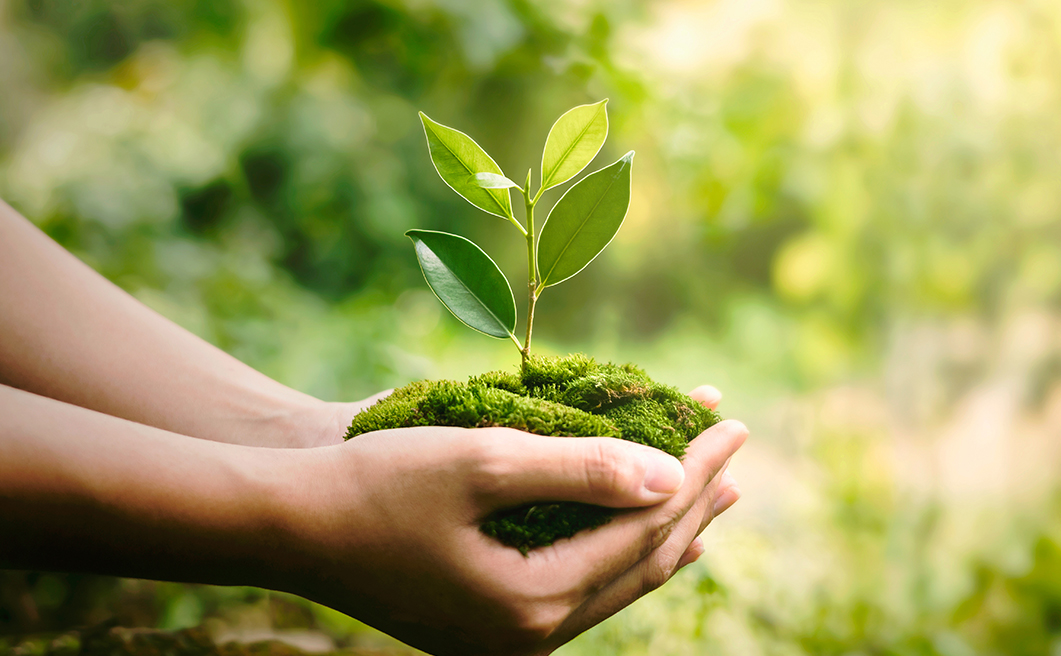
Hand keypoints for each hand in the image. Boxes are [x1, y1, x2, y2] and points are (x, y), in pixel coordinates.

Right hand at [274, 387, 745, 655]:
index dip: (693, 471)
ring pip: (615, 579)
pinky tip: (647, 535)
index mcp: (531, 603)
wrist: (285, 523)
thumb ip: (584, 469)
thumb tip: (673, 476)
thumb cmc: (375, 483)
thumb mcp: (484, 461)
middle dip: (694, 499)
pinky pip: (580, 588)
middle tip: (737, 444)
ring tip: (714, 490)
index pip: (643, 531)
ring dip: (666, 527)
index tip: (729, 418)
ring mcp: (506, 637)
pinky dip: (620, 551)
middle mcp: (528, 635)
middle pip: (641, 563)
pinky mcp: (487, 621)